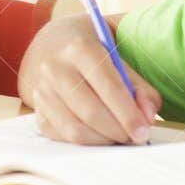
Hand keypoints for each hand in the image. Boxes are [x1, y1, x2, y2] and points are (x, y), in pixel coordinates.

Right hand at [17, 14, 161, 144]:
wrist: (50, 44)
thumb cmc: (91, 51)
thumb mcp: (118, 56)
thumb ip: (139, 86)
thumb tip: (147, 117)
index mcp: (79, 47)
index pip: (108, 87)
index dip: (128, 114)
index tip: (143, 131)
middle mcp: (55, 67)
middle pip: (91, 112)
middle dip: (117, 131)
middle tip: (133, 137)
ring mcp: (41, 89)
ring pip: (75, 129)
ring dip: (102, 140)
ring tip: (117, 135)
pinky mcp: (37, 108)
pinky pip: (62, 135)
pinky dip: (85, 140)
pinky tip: (97, 132)